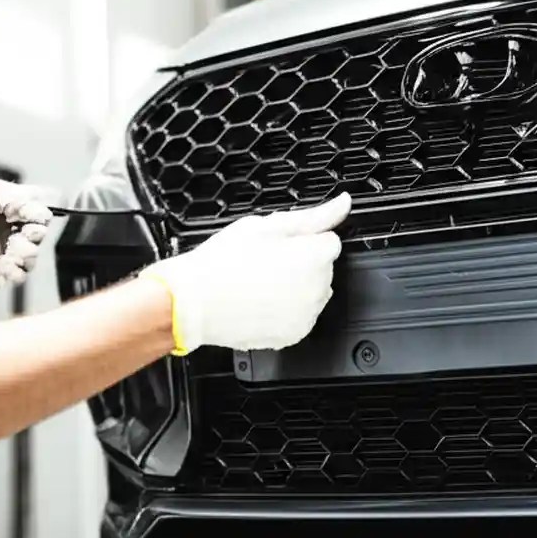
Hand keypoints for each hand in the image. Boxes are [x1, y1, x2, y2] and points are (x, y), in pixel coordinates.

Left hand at [0, 179, 53, 291]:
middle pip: (38, 233)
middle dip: (36, 234)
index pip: (35, 208)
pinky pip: (19, 275)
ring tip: (12, 250)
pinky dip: (18, 270)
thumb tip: (43, 210)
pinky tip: (6, 264)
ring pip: (32, 255)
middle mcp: (3, 229)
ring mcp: (0, 252)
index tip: (33, 215)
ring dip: (28, 253)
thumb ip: (16, 197)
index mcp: (2, 207)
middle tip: (25, 233)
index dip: (40, 211)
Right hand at [142, 193, 350, 354]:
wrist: (193, 303)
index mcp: (314, 257)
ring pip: (314, 293)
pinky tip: (261, 302)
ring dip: (298, 286)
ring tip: (261, 283)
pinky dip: (288, 310)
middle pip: (324, 268)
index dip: (304, 239)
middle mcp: (318, 289)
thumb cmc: (223, 262)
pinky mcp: (295, 334)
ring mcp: (307, 315)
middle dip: (303, 262)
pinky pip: (301, 316)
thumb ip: (314, 216)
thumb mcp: (267, 226)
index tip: (282, 244)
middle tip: (267, 261)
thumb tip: (343, 203)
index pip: (330, 241)